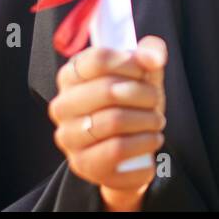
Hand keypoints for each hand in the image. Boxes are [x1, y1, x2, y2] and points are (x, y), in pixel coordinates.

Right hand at [48, 36, 166, 210]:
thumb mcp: (143, 74)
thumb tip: (153, 58)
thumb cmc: (133, 103)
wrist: (130, 149)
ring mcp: (69, 137)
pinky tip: (152, 139)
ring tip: (157, 121)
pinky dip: (144, 142)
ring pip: (114, 120)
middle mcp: (62, 106)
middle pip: (108, 90)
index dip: (130, 63)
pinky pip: (118, 149)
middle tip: (155, 99)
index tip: (146, 71)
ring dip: (147, 119)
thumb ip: (150, 54)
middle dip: (143, 93)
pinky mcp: (83, 164)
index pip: (98, 60)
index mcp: (71, 76)